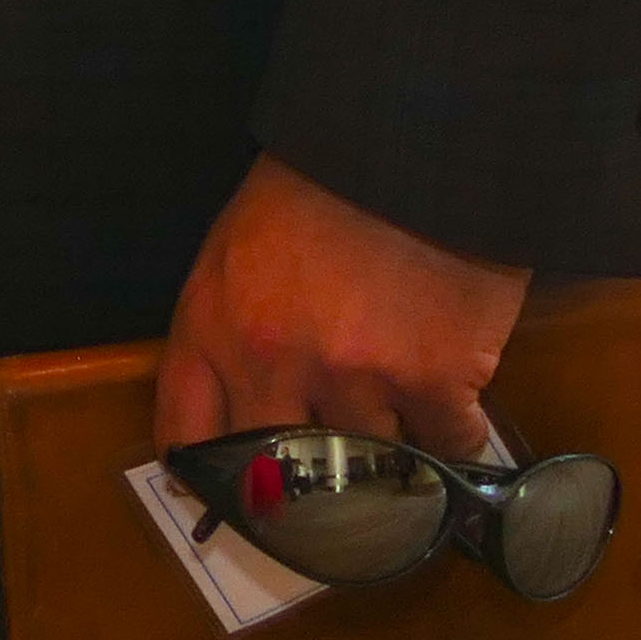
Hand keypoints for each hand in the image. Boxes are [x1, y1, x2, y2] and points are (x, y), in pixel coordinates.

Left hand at [154, 151, 527, 458]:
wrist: (407, 147)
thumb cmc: (315, 187)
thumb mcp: (236, 248)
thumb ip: (229, 327)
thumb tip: (242, 403)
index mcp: (211, 324)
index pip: (186, 431)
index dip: (208, 473)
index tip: (230, 492)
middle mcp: (272, 361)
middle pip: (277, 471)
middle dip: (302, 484)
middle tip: (328, 483)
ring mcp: (354, 376)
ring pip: (368, 460)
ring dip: (387, 448)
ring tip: (401, 419)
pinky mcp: (433, 380)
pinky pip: (446, 444)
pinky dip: (453, 439)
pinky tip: (454, 416)